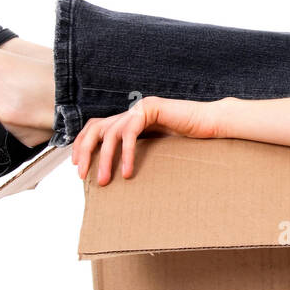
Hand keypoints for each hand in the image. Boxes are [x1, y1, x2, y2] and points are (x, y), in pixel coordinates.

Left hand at [71, 96, 227, 184]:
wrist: (211, 124)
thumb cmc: (188, 140)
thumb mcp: (156, 148)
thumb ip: (138, 151)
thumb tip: (117, 173)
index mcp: (130, 119)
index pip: (97, 127)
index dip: (82, 144)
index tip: (78, 165)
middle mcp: (131, 111)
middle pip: (96, 127)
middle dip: (85, 150)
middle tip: (82, 174)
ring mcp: (140, 108)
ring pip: (111, 133)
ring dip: (105, 159)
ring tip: (106, 180)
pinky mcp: (150, 109)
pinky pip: (130, 133)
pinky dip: (126, 154)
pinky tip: (127, 172)